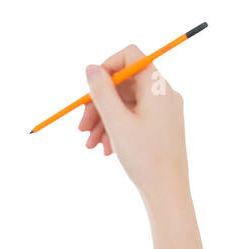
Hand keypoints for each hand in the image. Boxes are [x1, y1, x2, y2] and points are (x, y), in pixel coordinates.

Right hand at [78, 44, 207, 248]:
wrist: (168, 192)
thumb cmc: (145, 158)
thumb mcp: (116, 122)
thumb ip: (102, 92)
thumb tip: (91, 68)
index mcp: (158, 87)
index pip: (131, 56)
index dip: (107, 68)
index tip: (91, 90)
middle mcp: (164, 94)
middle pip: (124, 84)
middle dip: (99, 103)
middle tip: (81, 126)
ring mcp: (163, 111)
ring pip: (125, 104)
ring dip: (103, 121)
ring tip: (90, 145)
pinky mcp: (160, 127)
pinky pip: (133, 118)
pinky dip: (116, 129)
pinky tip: (106, 150)